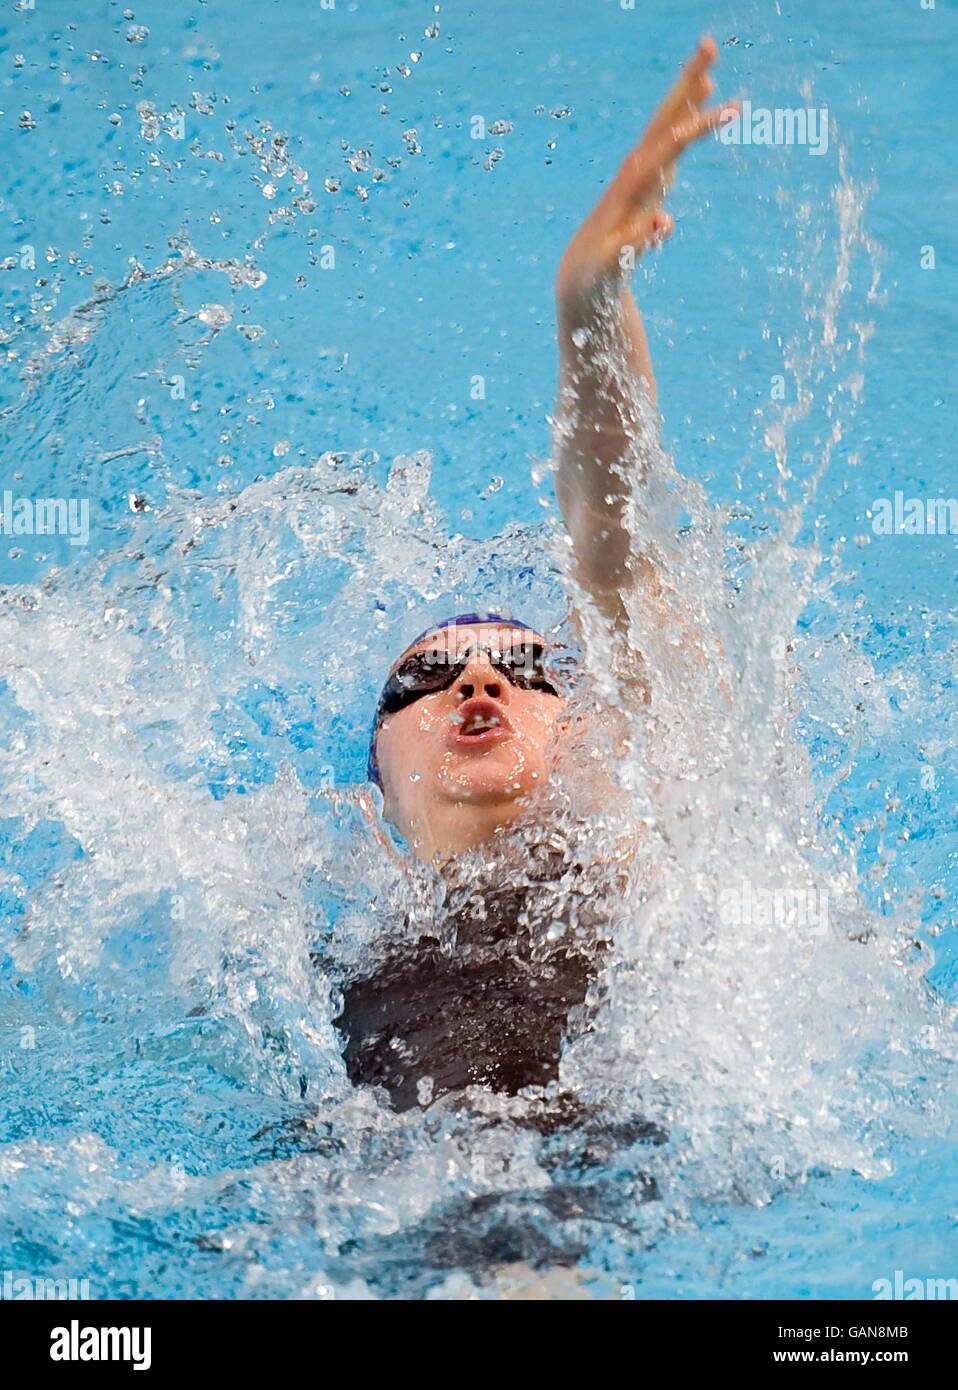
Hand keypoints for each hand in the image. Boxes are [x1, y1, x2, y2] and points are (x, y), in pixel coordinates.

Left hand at [556, 36, 738, 304]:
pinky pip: (668, 144)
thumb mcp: (613, 264)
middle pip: (665, 120)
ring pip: (667, 128)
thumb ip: (636, 244)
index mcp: (632, 185)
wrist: (580, 273)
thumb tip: (665, 222)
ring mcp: (641, 175)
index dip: (699, 126)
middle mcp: (636, 171)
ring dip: (687, 98)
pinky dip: (684, 123)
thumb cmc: (597, 272)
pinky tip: (696, 110)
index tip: (732, 111)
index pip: (670, 146)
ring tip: (710, 69)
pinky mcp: (646, 183)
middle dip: (687, 84)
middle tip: (710, 45)